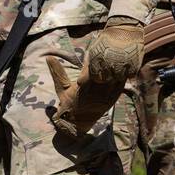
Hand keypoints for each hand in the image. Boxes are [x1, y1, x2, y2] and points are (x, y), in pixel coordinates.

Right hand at [50, 17, 143, 136]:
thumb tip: (49, 57)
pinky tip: (126, 73)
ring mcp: (102, 98)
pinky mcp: (109, 103)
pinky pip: (117, 90)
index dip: (94, 58)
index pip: (90, 68)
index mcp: (82, 86)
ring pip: (112, 80)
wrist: (74, 125)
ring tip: (122, 58)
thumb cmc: (67, 105)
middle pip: (103, 72)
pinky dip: (121, 82)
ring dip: (116, 70)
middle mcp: (93, 91)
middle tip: (113, 50)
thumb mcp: (61, 88)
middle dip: (108, 62)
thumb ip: (57, 71)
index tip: (97, 49)